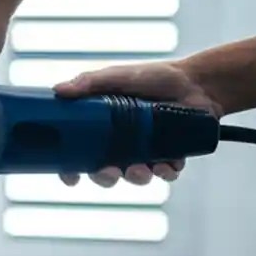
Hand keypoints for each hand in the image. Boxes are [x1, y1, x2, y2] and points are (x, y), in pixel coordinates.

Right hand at [53, 60, 221, 186]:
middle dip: (104, 178)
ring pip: (134, 176)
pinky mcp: (170, 156)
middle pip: (104, 172)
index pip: (78, 155)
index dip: (70, 169)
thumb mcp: (117, 77)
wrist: (196, 81)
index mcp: (102, 128)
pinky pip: (165, 173)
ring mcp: (145, 152)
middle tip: (110, 172)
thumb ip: (89, 83)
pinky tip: (166, 164)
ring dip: (136, 178)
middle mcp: (120, 144)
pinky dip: (165, 173)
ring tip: (141, 169)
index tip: (70, 177)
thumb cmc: (154, 76)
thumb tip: (59, 90)